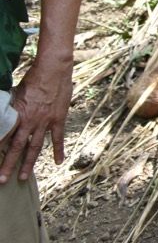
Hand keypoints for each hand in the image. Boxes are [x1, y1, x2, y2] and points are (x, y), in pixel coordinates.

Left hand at [0, 56, 71, 183]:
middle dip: (8, 165)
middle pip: (17, 148)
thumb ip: (10, 107)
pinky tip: (58, 162)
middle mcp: (30, 121)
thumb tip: (3, 115)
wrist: (53, 70)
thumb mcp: (15, 93)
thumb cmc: (32, 78)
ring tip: (23, 177)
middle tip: (1, 180)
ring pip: (35, 147)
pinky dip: (58, 150)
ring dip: (28, 163)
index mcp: (17, 114)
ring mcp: (45, 122)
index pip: (4, 137)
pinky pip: (58, 138)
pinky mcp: (58, 119)